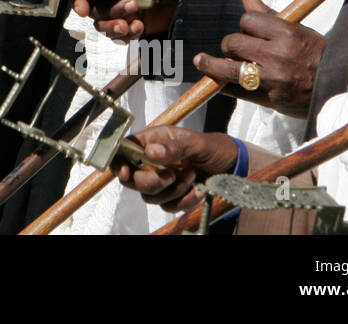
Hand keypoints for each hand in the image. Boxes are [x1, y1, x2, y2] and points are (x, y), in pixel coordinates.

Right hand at [70, 0, 179, 41]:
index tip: (83, 6)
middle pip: (92, 9)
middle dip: (106, 11)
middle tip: (128, 5)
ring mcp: (120, 10)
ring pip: (103, 25)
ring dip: (115, 24)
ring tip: (133, 18)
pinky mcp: (131, 24)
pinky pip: (119, 36)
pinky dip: (127, 33)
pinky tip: (140, 25)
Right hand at [114, 125, 239, 211]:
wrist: (229, 166)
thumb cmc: (210, 147)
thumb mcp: (195, 143)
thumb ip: (174, 147)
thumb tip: (151, 152)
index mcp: (151, 142)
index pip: (124, 151)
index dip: (118, 162)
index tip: (126, 171)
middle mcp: (150, 162)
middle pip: (131, 179)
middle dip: (150, 182)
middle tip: (171, 176)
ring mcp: (159, 180)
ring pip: (149, 196)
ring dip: (173, 190)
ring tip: (192, 176)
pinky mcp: (171, 197)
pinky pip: (168, 207)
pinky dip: (185, 201)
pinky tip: (198, 190)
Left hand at [192, 0, 325, 117]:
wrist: (338, 87)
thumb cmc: (315, 53)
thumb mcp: (298, 30)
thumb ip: (268, 14)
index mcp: (287, 34)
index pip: (248, 20)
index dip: (245, 24)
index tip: (248, 30)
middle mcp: (278, 56)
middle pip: (234, 42)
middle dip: (230, 44)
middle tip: (235, 48)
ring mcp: (272, 79)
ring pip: (228, 68)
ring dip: (211, 64)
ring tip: (200, 61)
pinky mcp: (269, 99)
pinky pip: (236, 91)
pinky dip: (224, 86)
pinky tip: (217, 83)